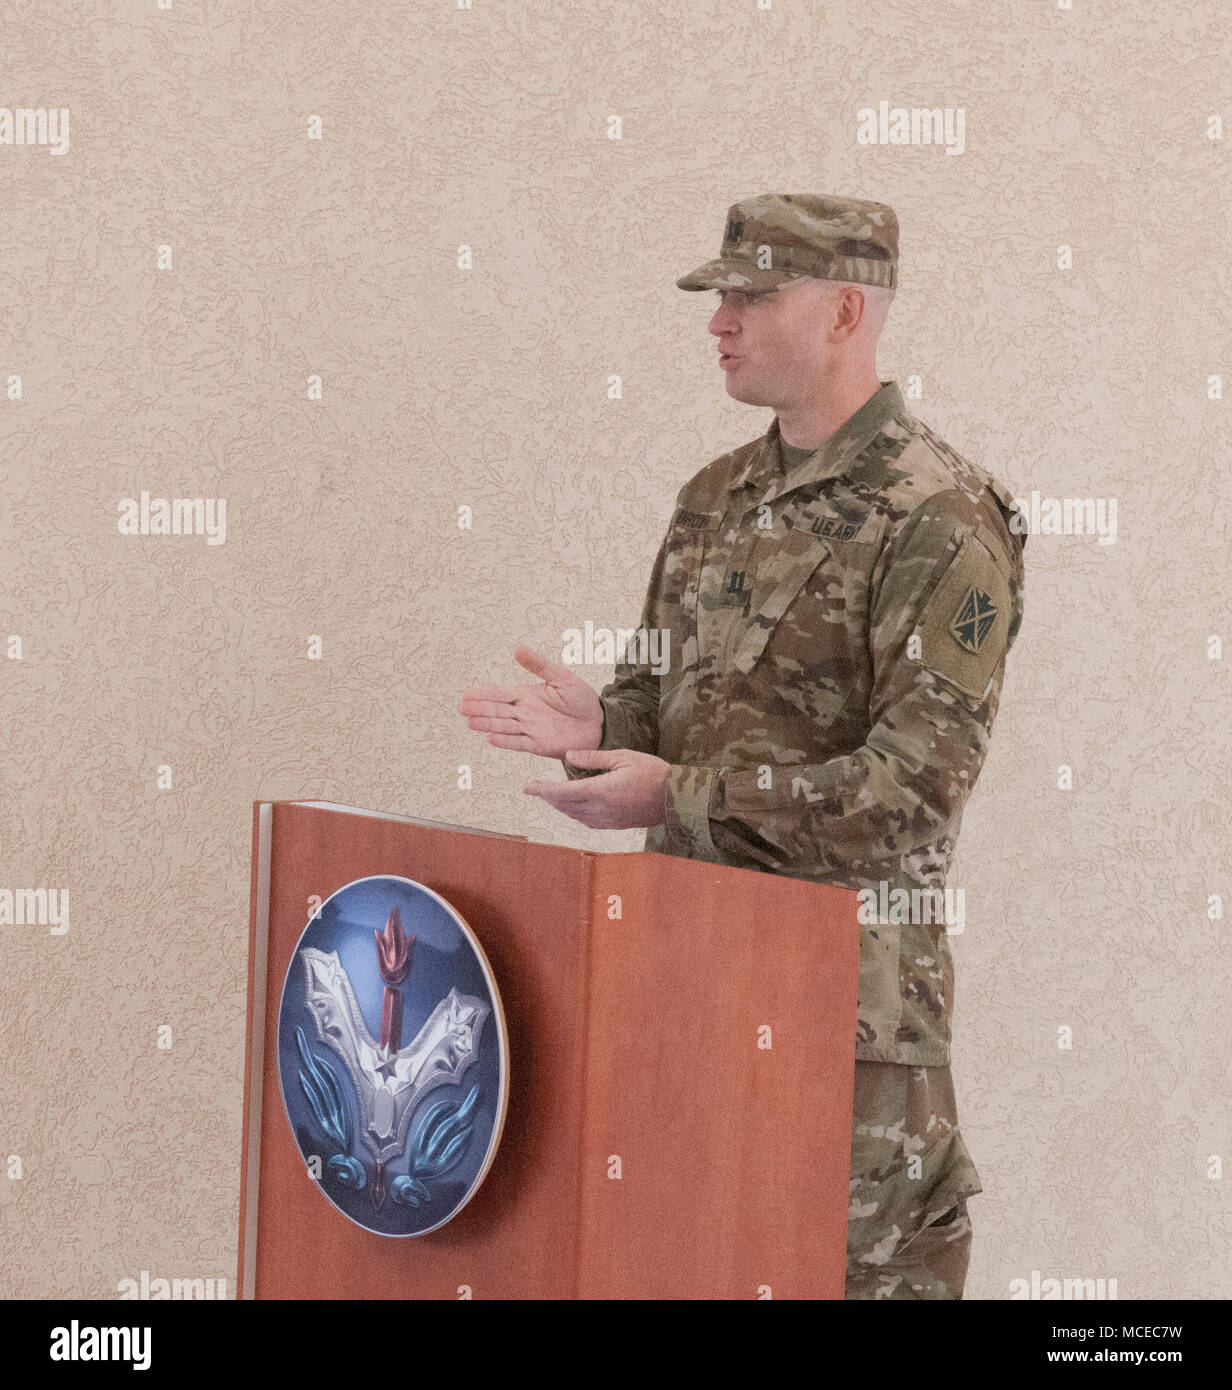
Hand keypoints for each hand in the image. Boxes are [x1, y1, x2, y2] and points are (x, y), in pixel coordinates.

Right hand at [459, 646, 602, 759]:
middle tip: (462, 708)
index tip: (467, 694)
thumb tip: (518, 649)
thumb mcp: (561, 677)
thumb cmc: (581, 699)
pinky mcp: (539, 745)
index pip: (501, 694)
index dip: (484, 694)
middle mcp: (525, 713)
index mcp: (527, 695)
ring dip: (487, 724)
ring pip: (504, 726)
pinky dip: (505, 741)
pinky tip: (491, 738)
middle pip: (498, 710)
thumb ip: (539, 665)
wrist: (599, 723)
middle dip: (480, 709)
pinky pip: (519, 743)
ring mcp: (530, 729)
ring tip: (470, 722)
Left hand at [522, 748, 669, 828]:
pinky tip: (574, 807)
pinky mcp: (614, 824)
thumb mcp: (623, 756)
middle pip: (565, 805)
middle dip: (548, 797)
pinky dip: (575, 814)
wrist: (677, 798)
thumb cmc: (653, 772)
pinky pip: (587, 822)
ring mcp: (607, 819)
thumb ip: (594, 758)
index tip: (528, 787)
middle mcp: (600, 809)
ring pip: (574, 815)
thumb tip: (569, 755)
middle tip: (536, 789)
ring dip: (560, 806)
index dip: (543, 790)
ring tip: (551, 796)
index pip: (563, 792)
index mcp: (601, 790)